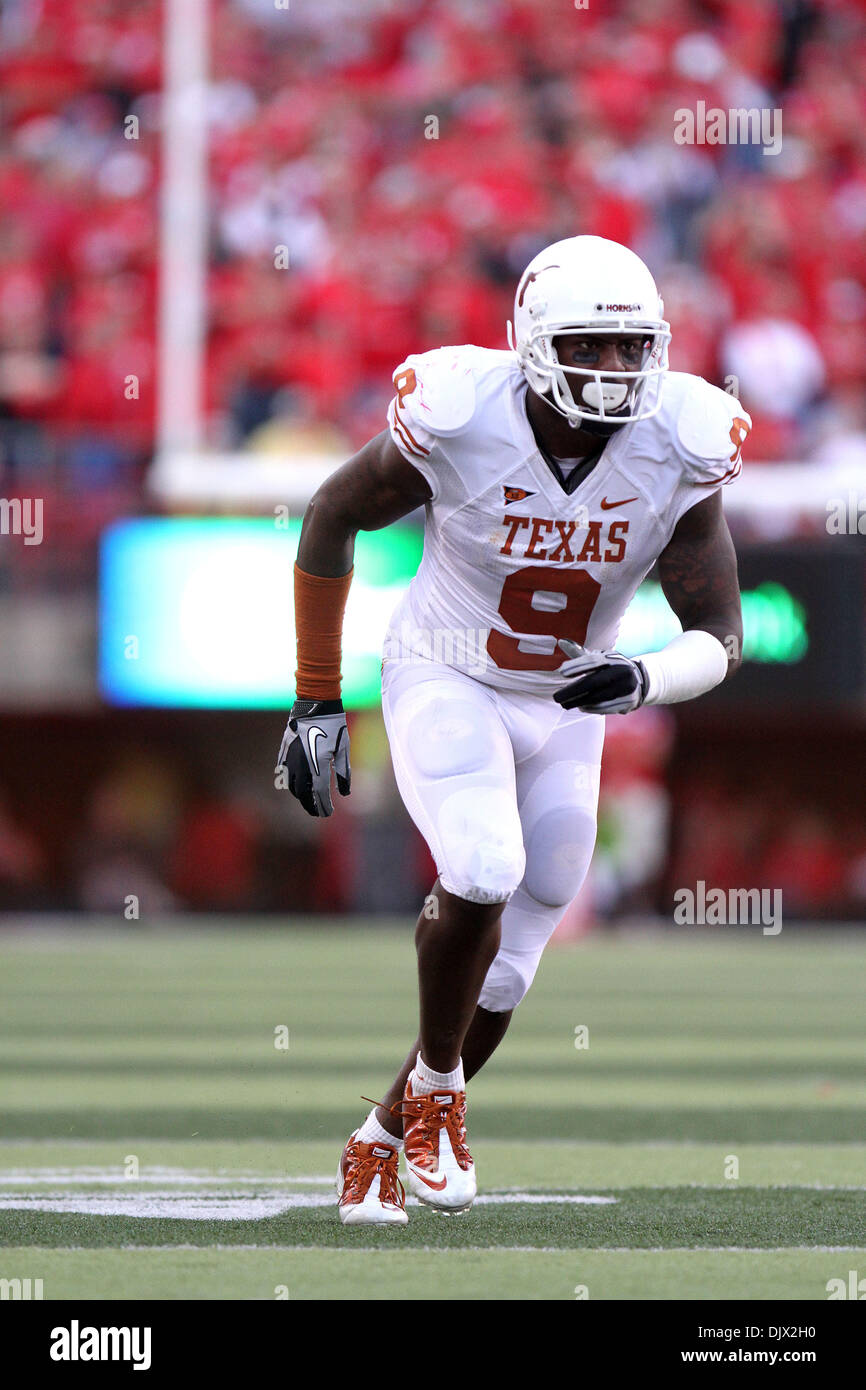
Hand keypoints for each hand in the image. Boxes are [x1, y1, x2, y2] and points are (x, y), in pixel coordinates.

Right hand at [276, 699, 350, 816]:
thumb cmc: (334, 726)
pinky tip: (297, 785)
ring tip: (308, 800)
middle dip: (309, 804)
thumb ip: (343, 772)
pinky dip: (290, 781)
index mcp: (318, 764)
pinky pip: (284, 771)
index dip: (323, 805)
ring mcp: (291, 757)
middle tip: (317, 811)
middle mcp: (302, 763)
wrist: (316, 704)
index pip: (320, 792)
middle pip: (303, 792)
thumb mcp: (343, 749)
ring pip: (291, 784)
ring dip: (300, 795)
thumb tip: (344, 793)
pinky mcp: (285, 750)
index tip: (327, 813)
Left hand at [553, 639, 648, 714]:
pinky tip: (581, 707)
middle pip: (594, 682)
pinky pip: (607, 707)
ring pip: (599, 697)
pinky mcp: (629, 701)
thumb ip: (580, 654)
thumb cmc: (612, 668)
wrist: (640, 680)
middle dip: (573, 690)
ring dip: (580, 701)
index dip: (577, 666)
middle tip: (557, 697)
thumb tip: (561, 642)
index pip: (594, 661)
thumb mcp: (599, 658)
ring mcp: (627, 686)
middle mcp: (622, 671)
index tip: (561, 672)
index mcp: (613, 658)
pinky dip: (592, 708)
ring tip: (566, 704)